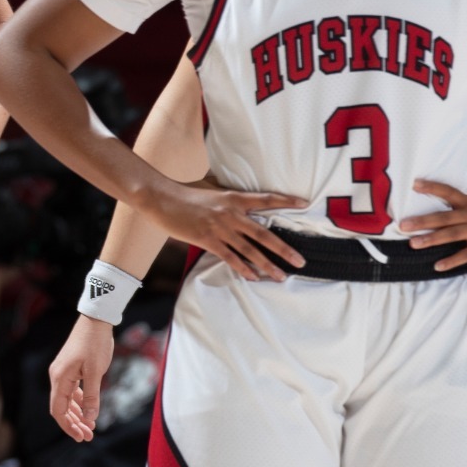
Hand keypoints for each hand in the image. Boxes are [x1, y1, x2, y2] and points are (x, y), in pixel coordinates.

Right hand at [48, 314, 114, 440]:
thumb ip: (92, 395)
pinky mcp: (70, 368)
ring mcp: (63, 372)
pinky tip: (89, 410)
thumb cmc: (95, 343)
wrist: (96, 320)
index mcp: (60, 378)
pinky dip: (79, 402)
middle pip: (61, 407)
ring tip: (91, 427)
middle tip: (89, 437)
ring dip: (77, 414)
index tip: (81, 437)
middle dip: (74, 423)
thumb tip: (90, 418)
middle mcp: (57, 376)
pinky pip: (71, 391)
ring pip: (66, 400)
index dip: (68, 426)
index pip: (58, 410)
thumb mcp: (96, 371)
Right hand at [144, 178, 306, 280]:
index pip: (265, 199)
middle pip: (264, 234)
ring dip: (267, 265)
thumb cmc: (185, 193)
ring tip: (281, 276)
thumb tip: (239, 204)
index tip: (304, 203)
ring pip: (250, 250)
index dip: (286, 201)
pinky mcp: (207, 240)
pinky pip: (230, 257)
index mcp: (234, 198)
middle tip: (300, 261)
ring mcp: (220, 228)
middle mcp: (231, 213)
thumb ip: (228, 199)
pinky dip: (242, 268)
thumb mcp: (211, 190)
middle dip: (284, 249)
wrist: (162, 198)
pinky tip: (253, 277)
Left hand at [398, 179, 466, 269]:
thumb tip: (444, 208)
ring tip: (413, 244)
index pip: (448, 192)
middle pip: (443, 217)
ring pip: (452, 234)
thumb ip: (465, 207)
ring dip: (431, 240)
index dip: (431, 187)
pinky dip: (452, 260)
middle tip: (402, 224)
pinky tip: (438, 266)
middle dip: (422, 221)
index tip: (414, 184)